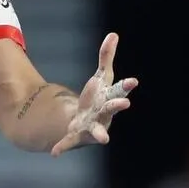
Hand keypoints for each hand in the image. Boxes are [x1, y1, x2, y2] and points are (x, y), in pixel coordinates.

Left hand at [51, 33, 137, 156]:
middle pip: (111, 109)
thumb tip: (113, 34)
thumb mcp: (101, 78)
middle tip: (126, 103)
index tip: (133, 80)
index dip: (125, 86)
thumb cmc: (98, 99)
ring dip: (101, 134)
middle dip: (117, 105)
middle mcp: (104, 115)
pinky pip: (69, 142)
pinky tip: (55, 153)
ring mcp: (92, 127)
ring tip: (105, 139)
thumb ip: (106, 57)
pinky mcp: (77, 136)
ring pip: (98, 131)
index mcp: (108, 98)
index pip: (118, 90)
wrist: (87, 123)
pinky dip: (62, 147)